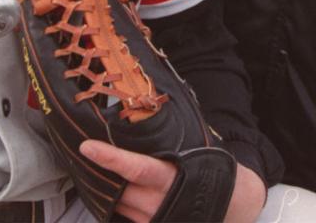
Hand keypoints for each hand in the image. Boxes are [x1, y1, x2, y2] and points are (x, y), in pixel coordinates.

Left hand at [80, 140, 264, 222]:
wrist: (231, 203)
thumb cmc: (208, 167)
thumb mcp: (193, 147)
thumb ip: (168, 137)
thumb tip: (143, 103)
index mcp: (172, 177)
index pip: (136, 168)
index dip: (110, 158)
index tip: (87, 147)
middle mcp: (161, 203)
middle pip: (119, 189)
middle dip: (100, 172)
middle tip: (84, 152)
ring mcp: (155, 220)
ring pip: (118, 205)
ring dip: (106, 188)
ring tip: (94, 167)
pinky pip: (124, 216)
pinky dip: (116, 202)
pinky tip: (110, 187)